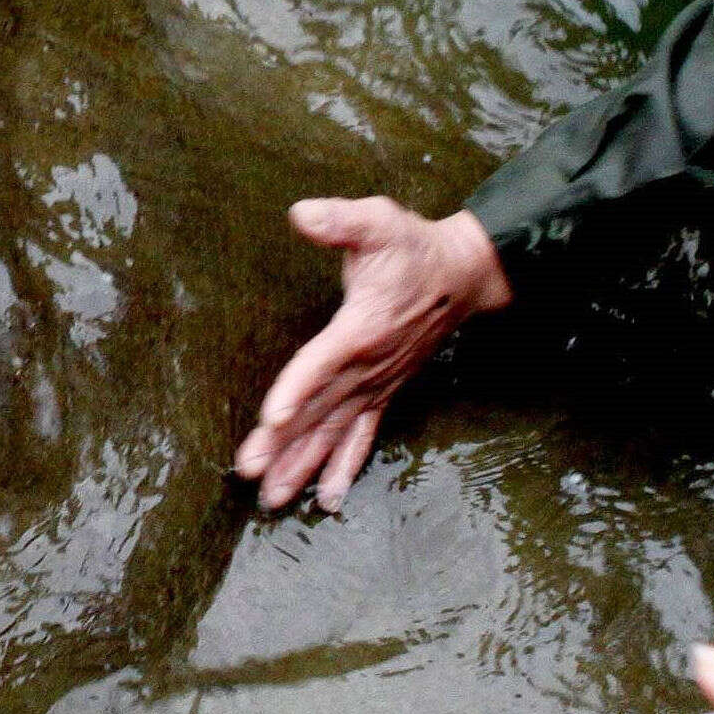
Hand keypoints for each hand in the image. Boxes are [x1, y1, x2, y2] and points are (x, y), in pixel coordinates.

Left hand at [233, 203, 509, 512]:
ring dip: (304, 465)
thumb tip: (302, 214)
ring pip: (336, 433)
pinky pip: (362, 437)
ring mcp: (377, 385)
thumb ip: (340, 220)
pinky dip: (344, 467)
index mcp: (361, 329)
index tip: (271, 420)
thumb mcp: (378, 222)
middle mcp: (368, 367)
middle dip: (285, 445)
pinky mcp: (383, 392)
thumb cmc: (413, 248)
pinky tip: (326, 500)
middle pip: (320, 411)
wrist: (463, 275)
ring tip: (273, 499)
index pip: (321, 364)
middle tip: (250, 474)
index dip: (296, 390)